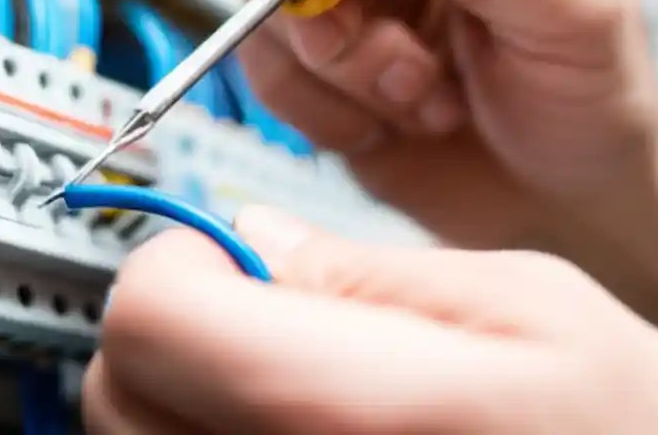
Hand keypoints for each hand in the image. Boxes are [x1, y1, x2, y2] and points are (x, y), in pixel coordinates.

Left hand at [83, 207, 657, 434]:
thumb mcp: (540, 312)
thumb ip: (372, 275)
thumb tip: (256, 244)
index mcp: (354, 413)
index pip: (148, 320)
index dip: (179, 262)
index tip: (225, 255)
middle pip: (117, 394)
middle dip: (175, 329)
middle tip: (264, 317)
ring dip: (187, 396)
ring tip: (295, 384)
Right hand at [235, 0, 657, 254]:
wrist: (570, 212)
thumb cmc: (594, 103)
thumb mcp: (571, 11)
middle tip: (363, 39)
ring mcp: (359, 1)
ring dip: (336, 61)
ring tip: (420, 94)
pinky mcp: (325, 71)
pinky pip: (268, 71)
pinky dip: (323, 111)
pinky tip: (393, 124)